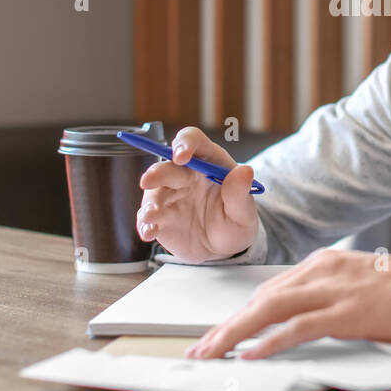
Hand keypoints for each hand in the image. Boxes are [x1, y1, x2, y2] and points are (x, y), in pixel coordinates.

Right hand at [135, 126, 258, 262]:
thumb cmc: (235, 222)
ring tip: (151, 215)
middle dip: (157, 173)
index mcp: (208, 163)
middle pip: (167, 167)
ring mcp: (170, 196)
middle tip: (149, 180)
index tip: (181, 155)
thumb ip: (240, 192)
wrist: (225, 250)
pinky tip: (148, 232)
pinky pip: (147, 218)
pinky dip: (145, 224)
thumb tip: (245, 171)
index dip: (185, 143)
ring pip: (153, 193)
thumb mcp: (244, 211)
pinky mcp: (160, 217)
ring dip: (149, 203)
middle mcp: (185, 175)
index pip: (193, 141)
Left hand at [183, 248, 390, 358]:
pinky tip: (253, 352)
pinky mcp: (350, 311)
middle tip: (200, 347)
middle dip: (226, 325)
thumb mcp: (362, 284)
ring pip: (270, 309)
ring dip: (235, 332)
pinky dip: (272, 339)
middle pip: (260, 298)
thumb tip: (307, 319)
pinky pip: (301, 326)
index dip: (238, 314)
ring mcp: (335, 289)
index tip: (217, 333)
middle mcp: (322, 271)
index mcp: (324, 264)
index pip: (269, 290)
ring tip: (211, 351)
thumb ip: (333, 296)